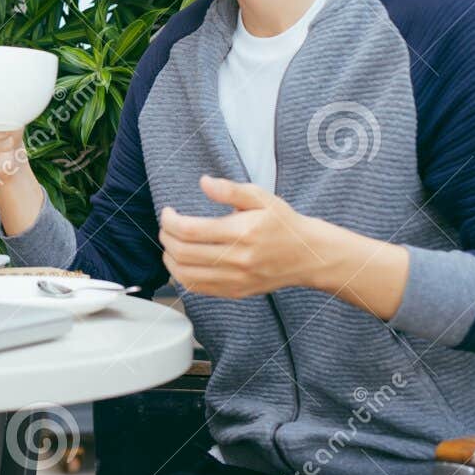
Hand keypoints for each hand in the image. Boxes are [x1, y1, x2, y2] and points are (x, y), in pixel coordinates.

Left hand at [159, 175, 321, 298]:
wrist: (307, 256)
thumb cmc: (282, 224)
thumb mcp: (261, 197)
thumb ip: (230, 189)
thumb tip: (204, 182)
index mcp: (242, 233)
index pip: (190, 230)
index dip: (170, 221)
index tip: (168, 212)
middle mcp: (238, 259)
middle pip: (183, 253)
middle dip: (166, 237)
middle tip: (166, 226)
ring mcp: (236, 279)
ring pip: (186, 275)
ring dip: (169, 258)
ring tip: (170, 243)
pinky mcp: (235, 292)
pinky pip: (198, 289)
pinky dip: (181, 275)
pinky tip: (181, 262)